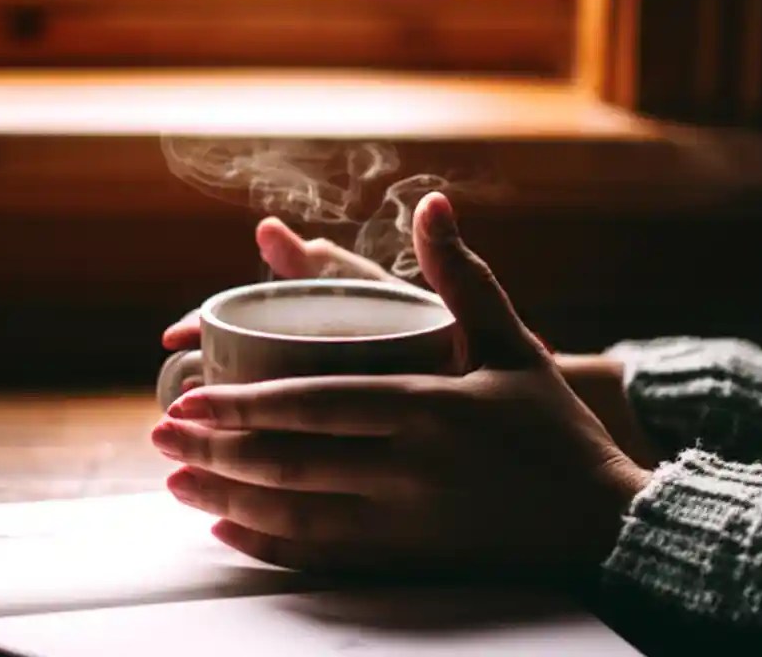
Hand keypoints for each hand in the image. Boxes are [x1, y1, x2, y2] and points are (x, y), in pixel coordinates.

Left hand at [151, 193, 651, 574]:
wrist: (600, 523)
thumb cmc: (552, 428)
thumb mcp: (514, 342)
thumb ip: (463, 275)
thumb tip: (432, 201)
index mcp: (428, 407)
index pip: (315, 405)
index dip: (244, 403)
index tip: (190, 395)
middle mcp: (410, 469)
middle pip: (291, 461)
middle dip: (216, 448)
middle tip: (161, 434)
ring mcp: (406, 523)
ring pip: (296, 512)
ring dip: (227, 497)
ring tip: (175, 481)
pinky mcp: (409, 560)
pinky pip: (324, 558)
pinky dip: (268, 547)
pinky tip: (226, 531)